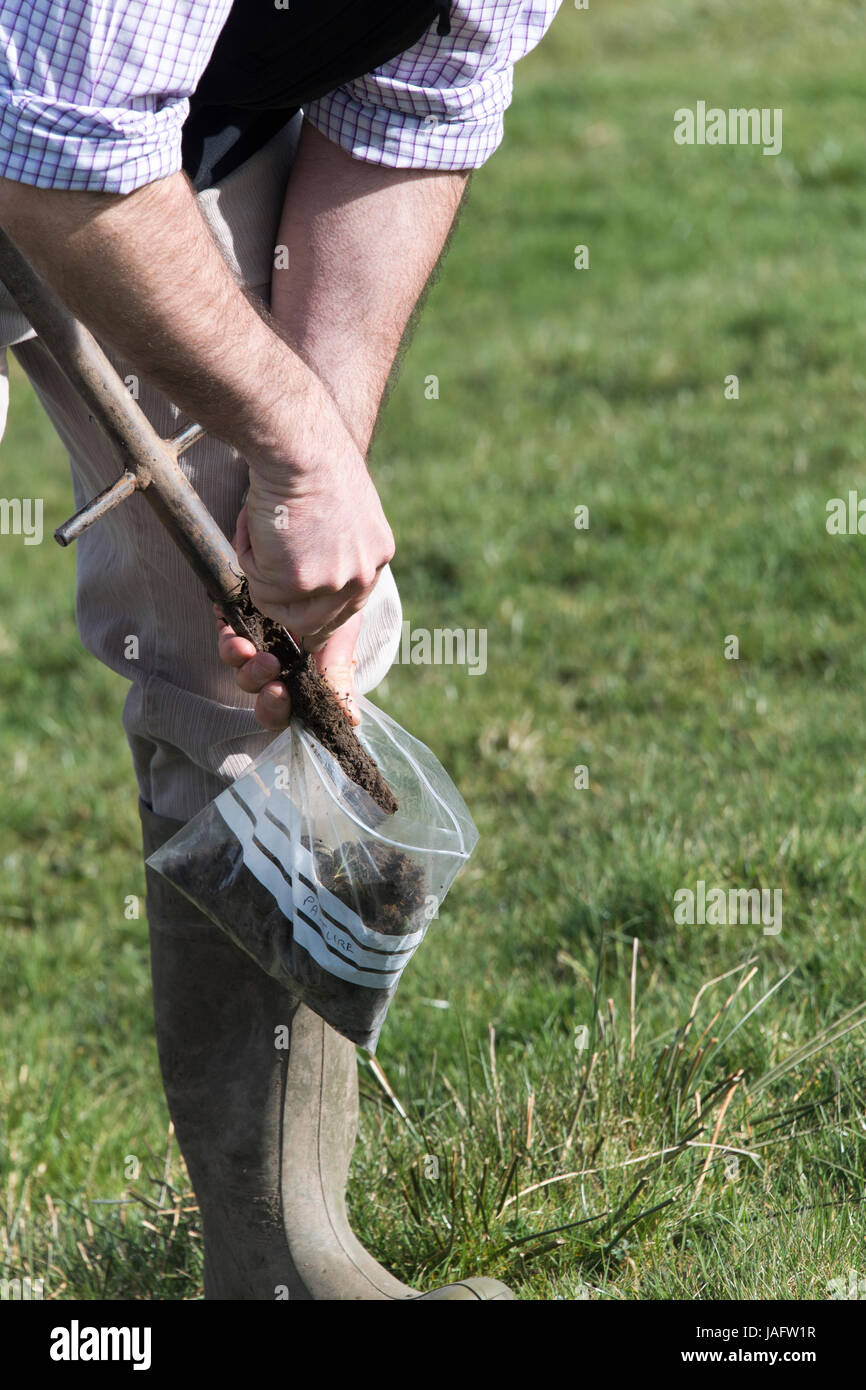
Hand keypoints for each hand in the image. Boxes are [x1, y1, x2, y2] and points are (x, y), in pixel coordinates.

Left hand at [216, 608, 362, 731]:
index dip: (276, 709)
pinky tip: (225, 618)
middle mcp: (277, 669)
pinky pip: (226, 633)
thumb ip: (339, 676)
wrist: (322, 568)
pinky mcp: (242, 624)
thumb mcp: (340, 640)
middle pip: (256, 689)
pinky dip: (225, 629)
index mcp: (301, 682)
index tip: (279, 692)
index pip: (284, 711)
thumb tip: (350, 719)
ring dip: (236, 656)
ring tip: (242, 642)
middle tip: (266, 664)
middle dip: (255, 680)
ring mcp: (257, 647)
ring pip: (237, 663)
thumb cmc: (338, 609)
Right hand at [237, 426, 394, 648]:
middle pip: (318, 622)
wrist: (299, 444)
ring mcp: (334, 581)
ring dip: (261, 577)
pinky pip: (260, 589)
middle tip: (260, 573)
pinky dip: (248, 558)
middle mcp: (364, 574)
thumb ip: (332, 544)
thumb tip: (300, 566)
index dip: (312, 605)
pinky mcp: (301, 581)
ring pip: (283, 608)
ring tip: (257, 532)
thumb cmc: (310, 460)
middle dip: (283, 604)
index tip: (289, 597)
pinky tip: (254, 523)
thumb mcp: (338, 508)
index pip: (346, 605)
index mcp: (377, 555)